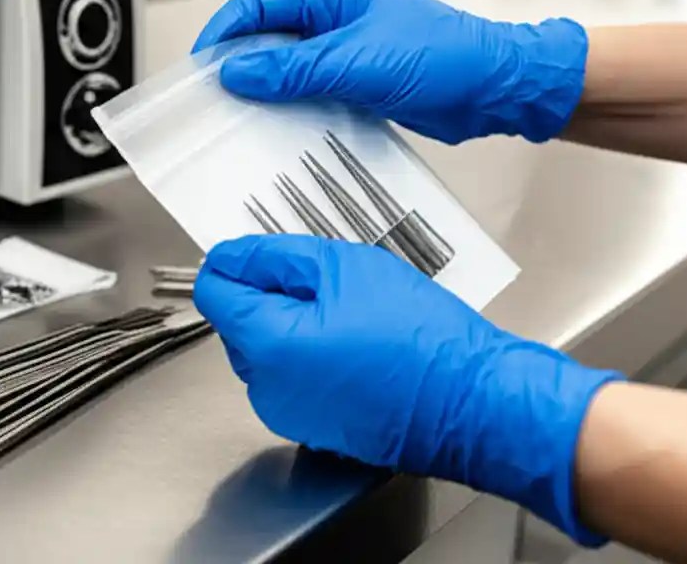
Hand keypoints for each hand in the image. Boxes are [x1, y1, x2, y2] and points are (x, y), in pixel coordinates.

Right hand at [192, 0, 589, 143]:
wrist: (493, 90)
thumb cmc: (446, 57)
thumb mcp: (358, 63)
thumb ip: (294, 70)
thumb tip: (240, 71)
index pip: (261, 3)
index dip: (226, 32)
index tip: (203, 63)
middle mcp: (335, 16)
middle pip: (267, 37)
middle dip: (239, 65)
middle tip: (212, 95)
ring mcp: (343, 49)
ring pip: (284, 69)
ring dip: (264, 92)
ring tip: (238, 117)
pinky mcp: (351, 82)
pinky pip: (306, 93)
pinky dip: (288, 110)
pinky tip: (275, 130)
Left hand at [193, 234, 622, 545]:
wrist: (473, 403)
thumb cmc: (418, 333)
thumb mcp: (345, 267)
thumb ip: (275, 258)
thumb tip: (231, 256)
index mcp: (265, 343)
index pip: (213, 292)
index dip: (235, 264)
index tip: (271, 256)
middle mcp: (263, 387)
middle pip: (238, 322)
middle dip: (271, 296)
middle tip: (332, 286)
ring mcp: (286, 414)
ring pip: (265, 351)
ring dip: (292, 327)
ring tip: (352, 318)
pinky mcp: (312, 429)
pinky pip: (292, 380)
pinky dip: (311, 359)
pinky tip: (359, 350)